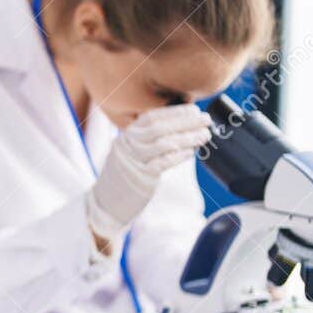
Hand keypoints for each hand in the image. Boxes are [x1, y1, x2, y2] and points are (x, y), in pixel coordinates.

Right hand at [86, 105, 210, 242]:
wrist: (106, 202)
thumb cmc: (126, 175)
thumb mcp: (131, 151)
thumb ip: (149, 138)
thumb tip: (182, 125)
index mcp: (127, 135)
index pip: (153, 117)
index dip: (175, 112)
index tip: (195, 110)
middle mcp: (128, 144)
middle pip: (160, 128)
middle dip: (186, 122)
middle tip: (206, 119)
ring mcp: (133, 161)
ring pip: (164, 144)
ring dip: (188, 138)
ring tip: (204, 135)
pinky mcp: (140, 177)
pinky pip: (162, 163)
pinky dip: (179, 156)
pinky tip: (192, 152)